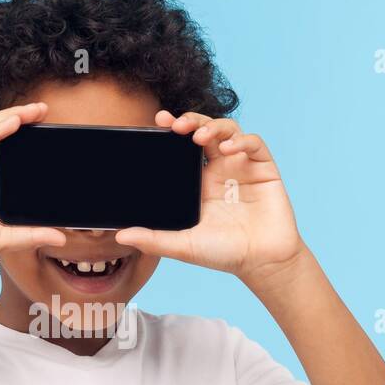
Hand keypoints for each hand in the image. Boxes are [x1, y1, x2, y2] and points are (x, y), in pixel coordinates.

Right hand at [0, 102, 65, 276]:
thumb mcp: (2, 238)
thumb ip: (29, 235)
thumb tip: (59, 238)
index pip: (3, 149)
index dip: (22, 136)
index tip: (45, 129)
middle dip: (19, 119)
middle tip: (43, 109)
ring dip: (10, 117)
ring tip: (32, 110)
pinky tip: (13, 122)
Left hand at [114, 111, 305, 283]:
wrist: (261, 263)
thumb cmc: (223, 253)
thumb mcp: (183, 245)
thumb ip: (154, 240)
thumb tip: (120, 236)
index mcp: (198, 181)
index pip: (182, 147)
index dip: (172, 130)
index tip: (158, 121)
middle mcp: (219, 169)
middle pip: (203, 130)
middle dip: (191, 120)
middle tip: (176, 125)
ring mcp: (241, 166)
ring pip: (228, 130)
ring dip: (213, 126)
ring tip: (200, 136)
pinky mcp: (263, 168)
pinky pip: (253, 143)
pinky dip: (241, 140)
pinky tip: (228, 149)